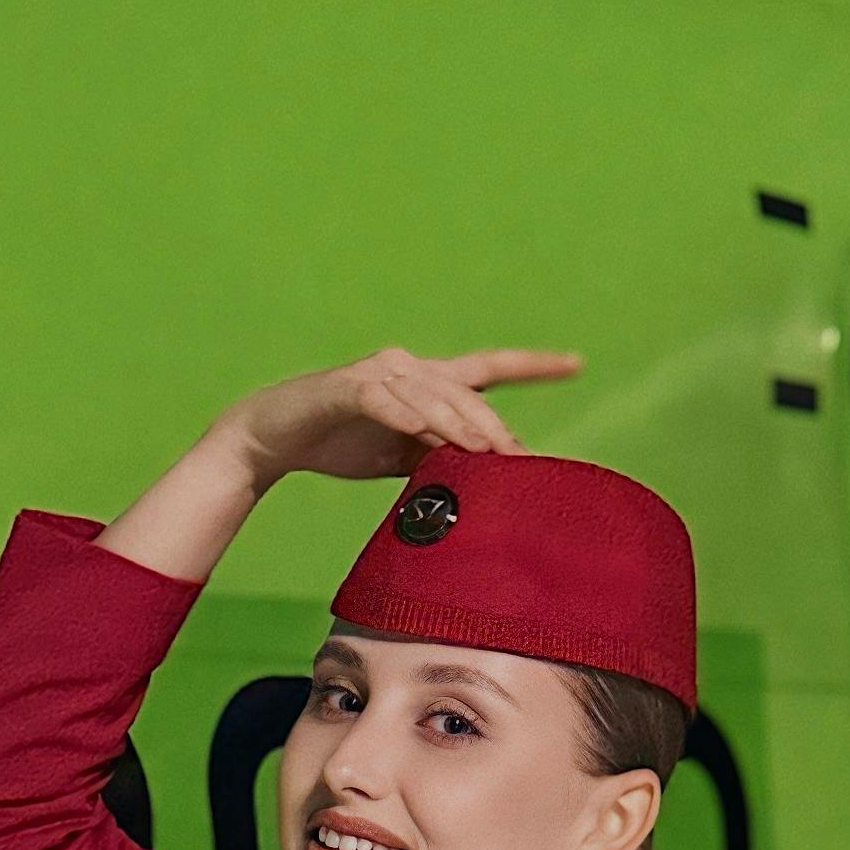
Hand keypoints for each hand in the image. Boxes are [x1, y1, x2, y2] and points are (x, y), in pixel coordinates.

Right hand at [217, 344, 584, 488]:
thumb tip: (488, 486)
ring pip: (432, 396)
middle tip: (520, 458)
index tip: (576, 364)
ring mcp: (378, 373)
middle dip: (494, 424)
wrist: (274, 438)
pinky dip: (407, 417)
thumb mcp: (403, 458)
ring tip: (486, 451)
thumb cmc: (342, 443)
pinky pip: (384, 401)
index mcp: (428, 381)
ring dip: (460, 424)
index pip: (489, 368)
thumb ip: (442, 461)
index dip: (532, 365)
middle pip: (466, 393)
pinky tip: (424, 434)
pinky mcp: (346, 387)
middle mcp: (409, 366)